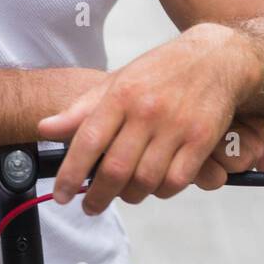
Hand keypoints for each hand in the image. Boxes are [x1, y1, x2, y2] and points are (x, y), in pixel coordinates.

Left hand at [36, 24, 259, 213]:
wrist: (218, 58)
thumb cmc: (162, 72)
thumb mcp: (118, 81)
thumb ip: (82, 109)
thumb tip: (45, 128)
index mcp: (122, 94)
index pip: (88, 141)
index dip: (71, 174)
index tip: (60, 195)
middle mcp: (148, 110)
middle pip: (116, 169)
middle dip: (98, 196)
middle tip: (91, 206)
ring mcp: (177, 126)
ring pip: (146, 180)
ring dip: (131, 195)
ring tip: (125, 193)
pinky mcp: (202, 139)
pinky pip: (176, 180)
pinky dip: (162, 191)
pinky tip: (155, 185)